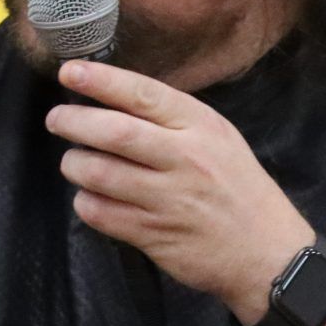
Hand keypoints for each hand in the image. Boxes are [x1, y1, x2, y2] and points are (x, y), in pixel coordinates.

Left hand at [46, 60, 313, 319]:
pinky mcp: (154, 235)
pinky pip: (101, 213)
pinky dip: (86, 202)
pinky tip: (91, 196)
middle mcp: (184, 159)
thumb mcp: (218, 138)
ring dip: (73, 163)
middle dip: (73, 121)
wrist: (269, 254)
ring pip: (99, 173)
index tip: (68, 71)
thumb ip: (172, 118)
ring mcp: (168, 199)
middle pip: (114, 132)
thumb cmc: (238, 188)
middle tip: (56, 119)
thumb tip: (113, 94)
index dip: (100, 80)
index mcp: (201, 127)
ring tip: (73, 161)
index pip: (143, 94)